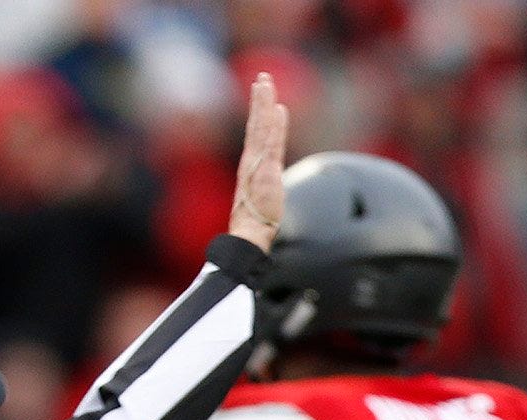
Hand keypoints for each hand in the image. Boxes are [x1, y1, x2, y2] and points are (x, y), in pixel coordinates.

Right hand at [227, 73, 288, 251]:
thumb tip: (267, 185)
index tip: (263, 92)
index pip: (255, 132)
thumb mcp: (259, 200)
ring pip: (260, 128)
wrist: (249, 236)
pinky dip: (273, 125)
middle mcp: (252, 162)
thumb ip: (263, 186)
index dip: (259, 111)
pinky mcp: (265, 171)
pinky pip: (269, 143)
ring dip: (263, 104)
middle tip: (263, 77)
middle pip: (255, 124)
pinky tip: (277, 108)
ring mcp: (258, 165)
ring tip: (265, 82)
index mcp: (250, 166)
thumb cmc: (253, 224)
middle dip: (259, 99)